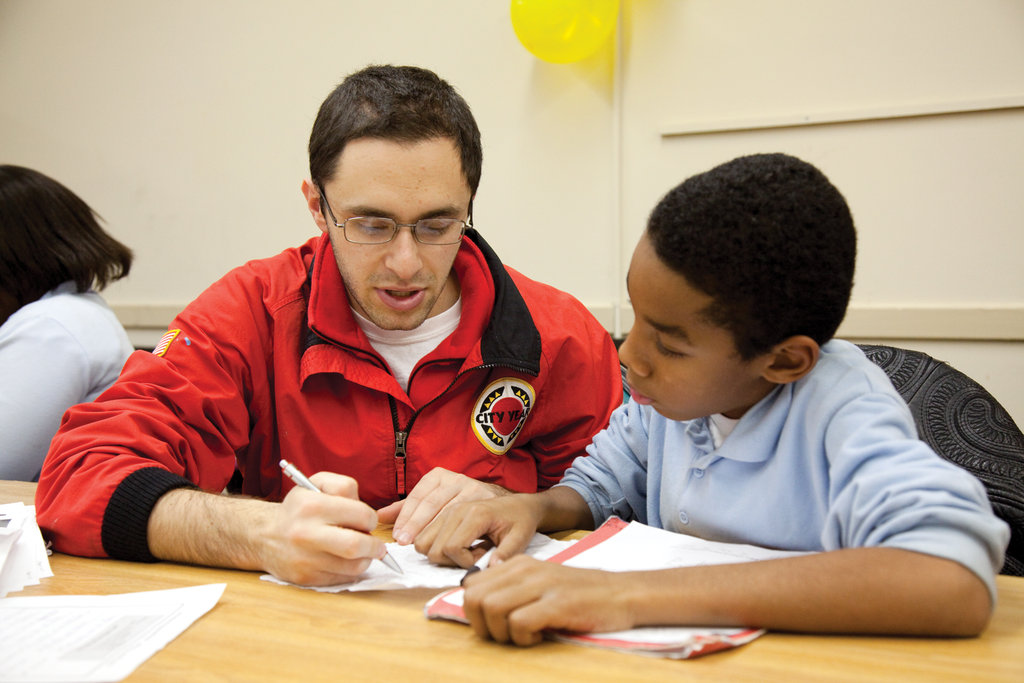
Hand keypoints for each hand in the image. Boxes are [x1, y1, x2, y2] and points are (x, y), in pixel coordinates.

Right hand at [261, 472, 385, 585]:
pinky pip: (342, 578)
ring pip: (353, 566)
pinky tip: (343, 561)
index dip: (371, 519)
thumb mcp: (316, 484)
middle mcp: (306, 533)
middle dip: (374, 546)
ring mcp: (305, 559)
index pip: (361, 514)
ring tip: (360, 552)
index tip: (368, 521)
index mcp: (312, 505)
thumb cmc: (299, 509)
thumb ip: (344, 487)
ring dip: (365, 560)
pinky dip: (349, 571)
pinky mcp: (305, 578)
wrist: (264, 536)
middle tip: (376, 546)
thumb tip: (365, 512)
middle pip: (356, 545)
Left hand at [377, 467, 507, 544]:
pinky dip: (458, 536)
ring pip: (449, 513)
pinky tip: (450, 548)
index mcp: (440, 477)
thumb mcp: (435, 502)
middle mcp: (456, 480)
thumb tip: (380, 516)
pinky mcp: (487, 501)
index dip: (407, 517)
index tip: (398, 536)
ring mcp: (473, 488)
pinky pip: (468, 520)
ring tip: (425, 549)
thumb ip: (409, 508)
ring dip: (436, 533)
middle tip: (405, 543)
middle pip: (431, 504)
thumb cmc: (465, 505)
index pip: (418, 496)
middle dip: (416, 525)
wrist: (509, 506)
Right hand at [413, 494, 543, 567]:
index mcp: (476, 514)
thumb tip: (492, 568)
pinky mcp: (444, 515)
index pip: (452, 547)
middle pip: (434, 549)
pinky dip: (438, 548)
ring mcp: (447, 512)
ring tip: (468, 549)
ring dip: (443, 555)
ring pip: (424, 544)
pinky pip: (425, 538)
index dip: (466, 562)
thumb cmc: (520, 522)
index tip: (484, 557)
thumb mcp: (520, 538)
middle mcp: (456, 510)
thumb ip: (507, 554)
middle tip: (476, 554)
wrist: (519, 505)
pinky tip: (460, 546)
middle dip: (453, 561)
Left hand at [462, 556, 636, 645]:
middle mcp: (526, 570)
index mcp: (518, 565)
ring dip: (502, 633)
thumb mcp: (541, 582)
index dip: (475, 612)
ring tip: (524, 635)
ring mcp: (542, 585)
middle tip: (506, 634)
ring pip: (492, 609)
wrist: (622, 592)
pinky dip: (523, 637)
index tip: (495, 624)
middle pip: (474, 598)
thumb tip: (479, 607)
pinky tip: (540, 636)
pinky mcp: (558, 603)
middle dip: (482, 625)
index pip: (470, 586)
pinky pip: (519, 622)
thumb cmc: (580, 594)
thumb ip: (512, 588)